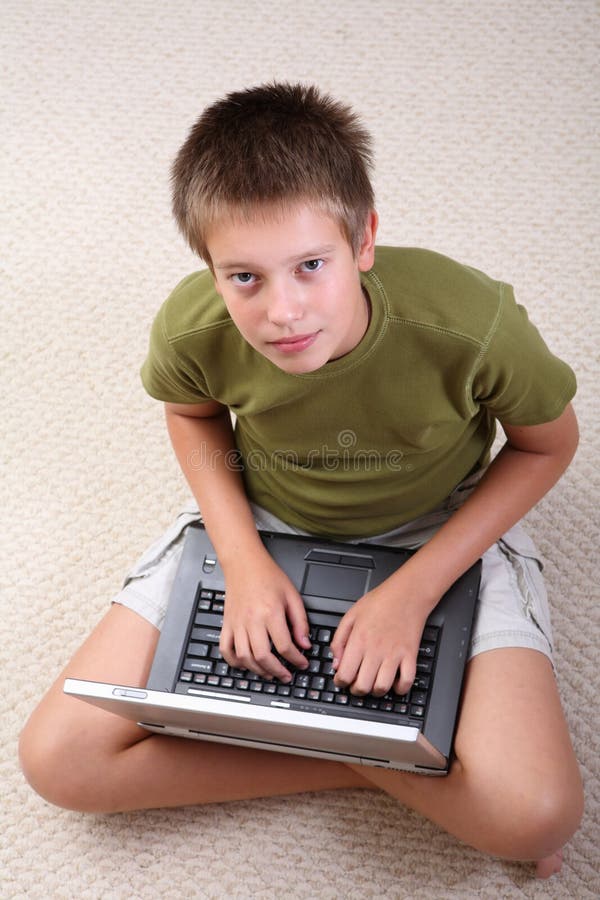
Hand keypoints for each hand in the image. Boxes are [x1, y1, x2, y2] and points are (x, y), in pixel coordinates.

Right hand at [220, 553, 310, 680]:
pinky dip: (234, 661)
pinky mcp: (227, 624)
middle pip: (263, 656)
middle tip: (286, 675)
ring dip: (258, 670)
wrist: (244, 564)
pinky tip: (245, 664)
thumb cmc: (267, 576)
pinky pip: (225, 649)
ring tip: (269, 674)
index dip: (296, 659)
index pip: (285, 646)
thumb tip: (304, 644)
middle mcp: (252, 620)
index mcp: (270, 613)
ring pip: (244, 657)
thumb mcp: (292, 595)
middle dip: (277, 671)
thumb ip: (300, 622)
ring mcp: (237, 623)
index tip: (302, 662)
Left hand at [329, 576, 435, 696]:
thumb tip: (335, 663)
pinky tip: (393, 682)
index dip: (340, 682)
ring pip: (382, 688)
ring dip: (375, 691)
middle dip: (356, 690)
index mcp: (359, 640)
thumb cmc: (380, 601)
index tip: (341, 680)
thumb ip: (339, 640)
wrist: (408, 594)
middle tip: (356, 684)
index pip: (345, 674)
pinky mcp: (410, 655)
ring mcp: (395, 654)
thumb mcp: (351, 615)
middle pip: (362, 686)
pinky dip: (399, 689)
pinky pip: (406, 682)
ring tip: (373, 683)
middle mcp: (376, 650)